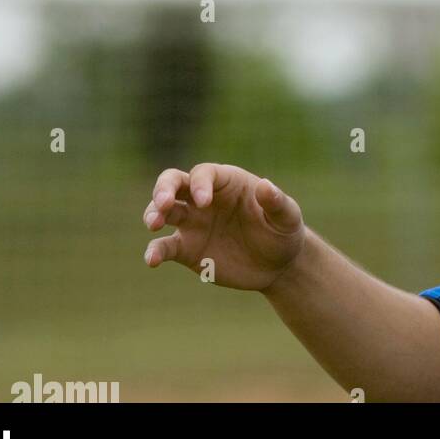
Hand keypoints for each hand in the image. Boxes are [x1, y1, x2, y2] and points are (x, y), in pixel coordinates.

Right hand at [142, 162, 306, 291]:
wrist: (278, 265)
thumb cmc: (283, 232)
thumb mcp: (287, 217)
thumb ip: (276, 202)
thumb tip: (265, 186)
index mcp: (228, 182)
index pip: (204, 173)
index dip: (200, 184)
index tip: (204, 203)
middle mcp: (205, 199)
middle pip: (174, 182)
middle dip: (163, 189)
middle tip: (163, 204)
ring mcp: (194, 223)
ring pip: (163, 211)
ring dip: (153, 213)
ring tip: (154, 225)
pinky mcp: (188, 250)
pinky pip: (166, 247)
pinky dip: (155, 251)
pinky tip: (151, 259)